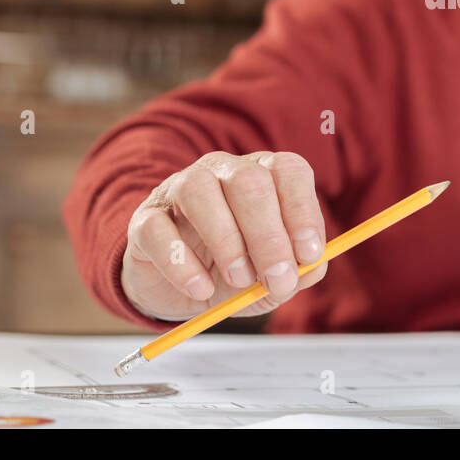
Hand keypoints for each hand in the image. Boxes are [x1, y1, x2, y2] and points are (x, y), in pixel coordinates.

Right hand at [121, 151, 327, 321]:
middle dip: (269, 235)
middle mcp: (222, 171)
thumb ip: (299, 271)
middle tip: (277, 279)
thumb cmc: (234, 273)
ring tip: (239, 279)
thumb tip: (314, 266)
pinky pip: (157, 229)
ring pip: (200, 191)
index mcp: (262, 175)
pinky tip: (199, 288)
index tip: (310, 254)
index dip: (302, 210)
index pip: (287, 170)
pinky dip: (181, 262)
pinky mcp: (146, 218)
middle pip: (248, 181)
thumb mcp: (272, 276)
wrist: (180, 289)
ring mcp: (180, 189)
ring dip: (226, 240)